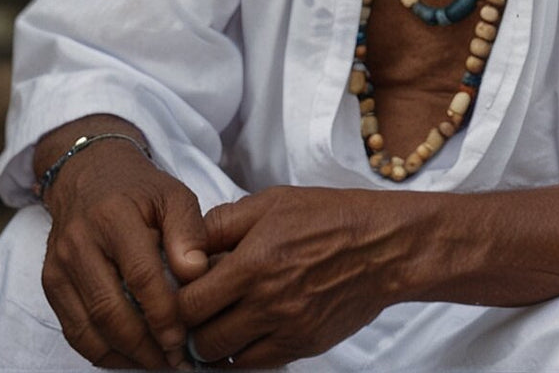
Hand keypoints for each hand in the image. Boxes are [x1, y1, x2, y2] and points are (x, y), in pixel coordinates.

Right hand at [41, 138, 208, 368]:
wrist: (88, 174)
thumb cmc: (139, 190)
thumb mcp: (173, 195)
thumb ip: (189, 231)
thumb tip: (196, 275)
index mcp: (113, 216)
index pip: (140, 275)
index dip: (164, 313)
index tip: (184, 338)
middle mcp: (79, 241)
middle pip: (110, 310)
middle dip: (146, 346)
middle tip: (175, 361)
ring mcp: (59, 265)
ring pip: (89, 329)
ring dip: (125, 356)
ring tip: (158, 363)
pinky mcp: (50, 283)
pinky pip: (74, 332)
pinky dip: (103, 352)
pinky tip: (131, 355)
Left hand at [177, 187, 401, 367]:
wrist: (382, 247)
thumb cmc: (327, 217)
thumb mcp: (271, 202)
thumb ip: (223, 222)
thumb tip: (189, 245)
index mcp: (252, 263)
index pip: (189, 303)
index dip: (177, 299)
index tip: (179, 289)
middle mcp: (266, 303)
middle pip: (202, 339)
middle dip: (189, 328)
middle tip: (192, 312)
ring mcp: (286, 330)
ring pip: (225, 359)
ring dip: (213, 345)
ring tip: (215, 323)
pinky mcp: (304, 346)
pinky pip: (256, 365)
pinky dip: (241, 355)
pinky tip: (242, 333)